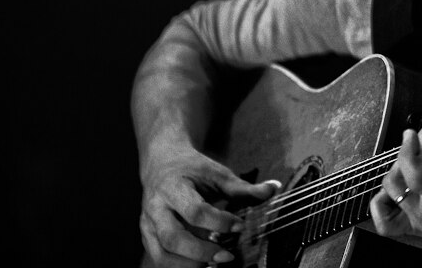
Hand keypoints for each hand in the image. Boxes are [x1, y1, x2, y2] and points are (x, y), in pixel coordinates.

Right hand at [139, 147, 278, 266]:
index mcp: (174, 187)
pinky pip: (159, 259)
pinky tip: (201, 266)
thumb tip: (273, 189)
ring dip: (189, 264)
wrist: (162, 163)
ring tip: (214, 266)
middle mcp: (156, 207)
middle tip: (227, 256)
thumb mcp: (218, 174)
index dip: (220, 222)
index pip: (196, 211)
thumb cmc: (193, 170)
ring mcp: (148, 224)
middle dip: (201, 252)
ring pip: (162, 254)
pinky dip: (179, 266)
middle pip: (173, 237)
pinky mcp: (147, 236)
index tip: (241, 227)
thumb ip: (243, 187)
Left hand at [368, 120, 421, 267]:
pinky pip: (386, 222)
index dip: (416, 147)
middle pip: (401, 176)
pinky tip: (398, 184)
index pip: (418, 177)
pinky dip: (383, 201)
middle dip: (413, 146)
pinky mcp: (420, 228)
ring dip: (398, 165)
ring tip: (417, 153)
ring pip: (389, 191)